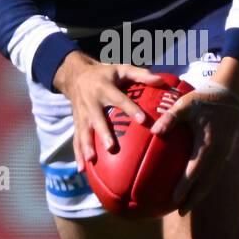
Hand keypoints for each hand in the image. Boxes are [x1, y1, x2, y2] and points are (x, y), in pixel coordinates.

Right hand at [52, 51, 172, 170]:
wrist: (76, 75)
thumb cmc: (105, 74)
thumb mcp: (121, 69)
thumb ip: (141, 74)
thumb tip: (162, 81)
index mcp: (104, 88)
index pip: (119, 99)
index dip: (130, 109)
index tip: (143, 120)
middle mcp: (91, 102)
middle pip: (97, 119)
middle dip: (103, 133)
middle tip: (111, 148)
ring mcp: (82, 114)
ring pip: (83, 132)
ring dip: (86, 146)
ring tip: (92, 160)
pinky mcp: (77, 123)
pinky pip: (76, 140)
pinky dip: (78, 154)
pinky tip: (83, 169)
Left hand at [150, 83, 238, 215]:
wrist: (230, 94)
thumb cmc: (204, 98)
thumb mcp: (185, 104)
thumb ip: (170, 118)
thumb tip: (154, 131)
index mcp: (208, 144)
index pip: (195, 170)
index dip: (185, 186)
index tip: (175, 199)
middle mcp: (218, 153)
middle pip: (206, 183)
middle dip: (194, 199)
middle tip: (180, 212)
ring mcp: (223, 153)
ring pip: (212, 180)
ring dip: (200, 194)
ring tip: (186, 207)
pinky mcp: (224, 152)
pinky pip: (214, 172)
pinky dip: (205, 184)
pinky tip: (194, 189)